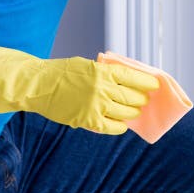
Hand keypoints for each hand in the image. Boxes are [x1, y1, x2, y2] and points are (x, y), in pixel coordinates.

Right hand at [0, 45, 158, 134]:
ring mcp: (96, 106)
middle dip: (141, 99)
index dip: (147, 82)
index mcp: (103, 71)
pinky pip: (112, 127)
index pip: (134, 77)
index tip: (155, 85)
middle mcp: (102, 88)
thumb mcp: (87, 65)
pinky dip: (120, 126)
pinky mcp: (88, 121)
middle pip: (133, 97)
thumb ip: (106, 73)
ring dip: (133, 112)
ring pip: (125, 112)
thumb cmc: (63, 71)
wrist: (38, 85)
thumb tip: (128, 80)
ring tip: (135, 111)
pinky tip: (123, 124)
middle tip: (144, 100)